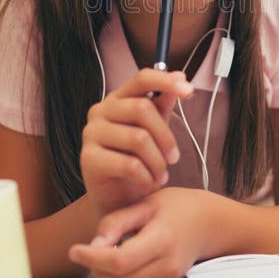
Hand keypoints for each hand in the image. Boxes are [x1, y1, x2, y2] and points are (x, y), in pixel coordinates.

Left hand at [68, 187, 209, 277]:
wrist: (206, 225)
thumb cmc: (176, 209)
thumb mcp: (145, 204)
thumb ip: (116, 223)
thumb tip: (92, 245)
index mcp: (162, 241)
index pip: (119, 262)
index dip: (91, 258)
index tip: (75, 249)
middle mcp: (165, 268)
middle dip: (94, 268)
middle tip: (92, 248)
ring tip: (106, 256)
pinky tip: (119, 265)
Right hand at [80, 70, 192, 216]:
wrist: (117, 201)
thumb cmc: (137, 162)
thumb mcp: (154, 130)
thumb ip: (163, 104)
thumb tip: (180, 76)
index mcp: (117, 99)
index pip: (141, 79)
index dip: (165, 81)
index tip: (190, 90)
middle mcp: (100, 111)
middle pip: (142, 109)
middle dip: (166, 136)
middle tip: (174, 158)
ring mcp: (90, 134)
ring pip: (138, 138)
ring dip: (158, 162)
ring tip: (161, 176)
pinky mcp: (88, 159)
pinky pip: (129, 164)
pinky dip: (146, 177)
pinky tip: (148, 183)